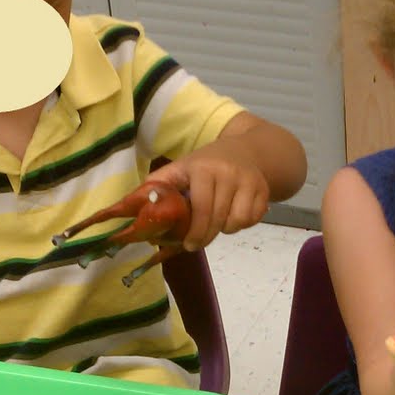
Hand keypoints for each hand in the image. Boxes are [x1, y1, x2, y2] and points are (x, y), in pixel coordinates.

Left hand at [148, 146, 269, 250]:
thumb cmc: (207, 163)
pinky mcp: (264, 191)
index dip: (194, 230)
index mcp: (204, 168)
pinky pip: (252, 220)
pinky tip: (233, 215)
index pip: (201, 207)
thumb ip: (159, 184)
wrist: (248, 149)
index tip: (187, 245)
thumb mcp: (181, 167)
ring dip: (225, 229)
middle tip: (197, 242)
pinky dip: (242, 224)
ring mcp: (249, 181)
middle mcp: (229, 173)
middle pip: (219, 218)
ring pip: (237, 222)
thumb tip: (130, 206)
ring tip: (217, 222)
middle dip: (206, 236)